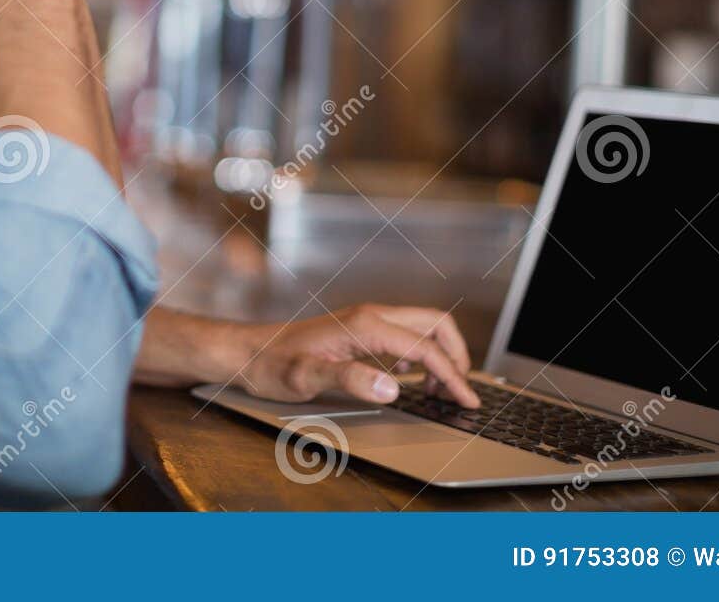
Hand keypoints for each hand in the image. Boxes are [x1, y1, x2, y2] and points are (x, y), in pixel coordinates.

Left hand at [226, 303, 478, 407]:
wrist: (251, 352)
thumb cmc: (274, 365)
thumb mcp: (308, 378)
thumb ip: (351, 379)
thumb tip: (394, 387)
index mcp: (366, 325)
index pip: (426, 348)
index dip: (452, 376)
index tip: (468, 402)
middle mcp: (371, 315)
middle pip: (435, 324)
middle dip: (457, 355)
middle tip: (461, 392)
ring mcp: (368, 320)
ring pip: (424, 327)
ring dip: (441, 354)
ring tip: (441, 391)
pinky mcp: (362, 329)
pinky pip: (406, 334)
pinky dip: (422, 354)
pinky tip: (411, 379)